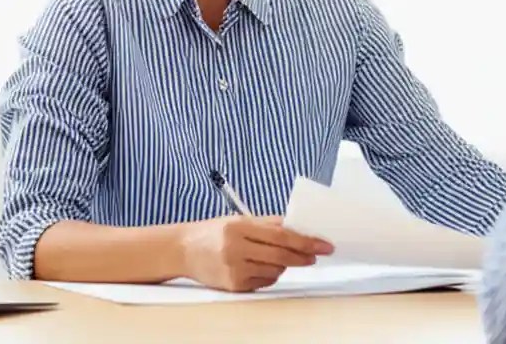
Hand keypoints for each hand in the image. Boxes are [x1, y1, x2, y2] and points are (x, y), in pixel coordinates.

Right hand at [178, 215, 332, 291]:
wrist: (182, 250)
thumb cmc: (213, 232)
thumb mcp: (238, 220)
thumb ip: (268, 223)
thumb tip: (299, 227)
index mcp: (239, 228)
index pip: (281, 235)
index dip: (305, 241)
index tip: (323, 244)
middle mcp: (235, 249)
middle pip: (281, 255)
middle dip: (303, 256)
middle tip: (315, 255)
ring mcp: (234, 269)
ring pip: (274, 271)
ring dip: (284, 265)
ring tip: (276, 257)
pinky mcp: (233, 285)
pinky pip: (263, 282)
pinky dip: (269, 274)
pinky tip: (260, 266)